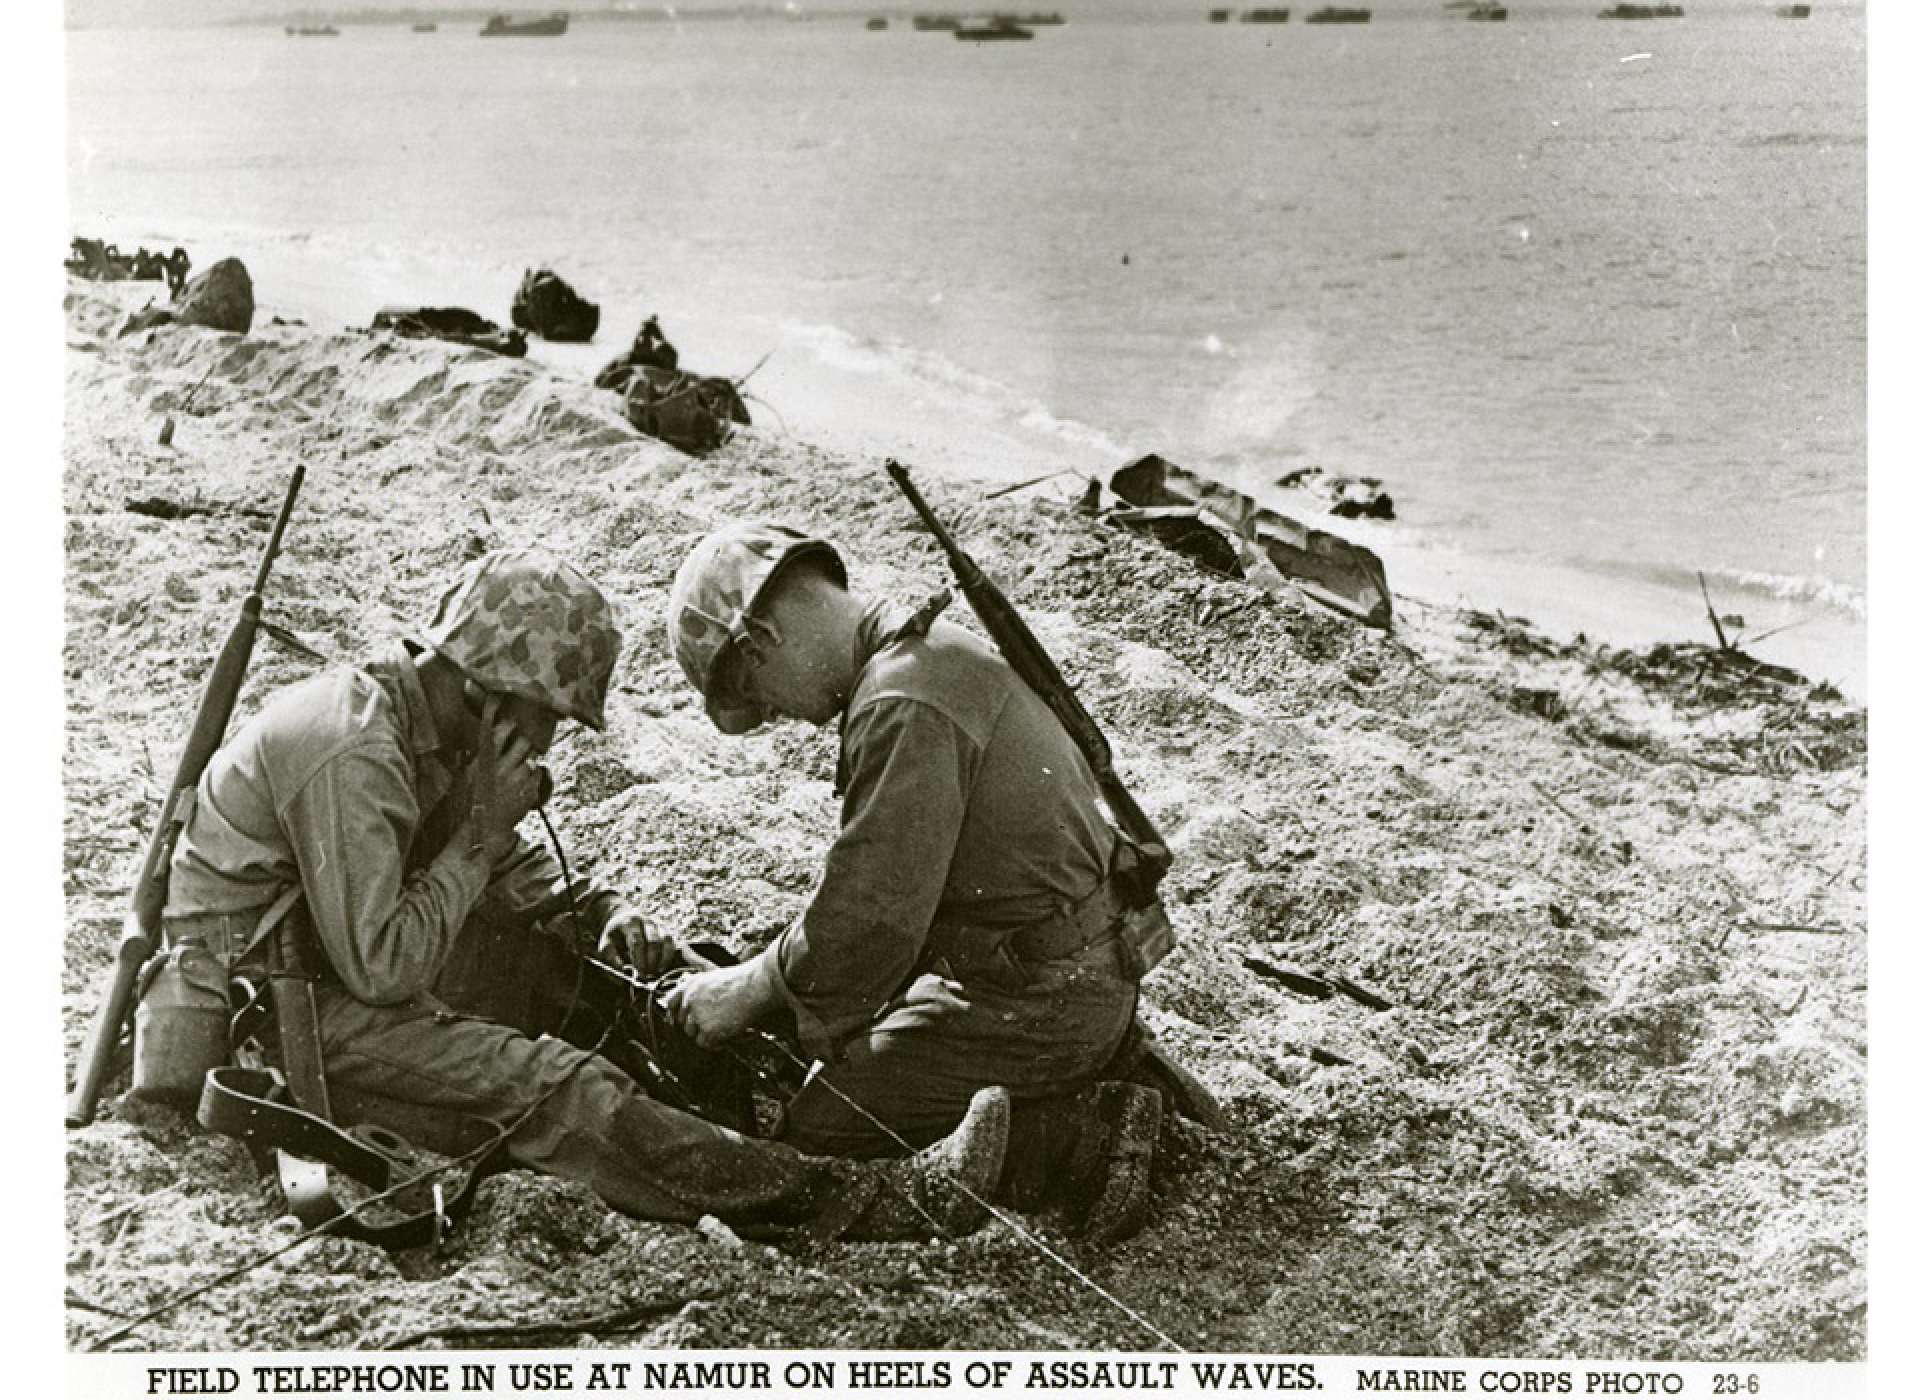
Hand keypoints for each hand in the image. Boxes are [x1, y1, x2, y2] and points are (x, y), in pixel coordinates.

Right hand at [465, 699, 547, 860]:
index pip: (497, 732)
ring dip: (529, 759)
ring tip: (522, 766)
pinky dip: (533, 775)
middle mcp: (501, 768)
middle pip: (523, 742)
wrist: (483, 830)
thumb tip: (480, 740)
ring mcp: (517, 779)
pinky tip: (524, 782)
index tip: (510, 720)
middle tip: (522, 744)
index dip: (506, 723)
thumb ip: (475, 758)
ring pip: (533, 757)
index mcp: (484, 762)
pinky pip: (538, 773)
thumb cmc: (472, 803)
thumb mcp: (468, 777)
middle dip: (524, 742)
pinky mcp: (529, 790)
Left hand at [596, 907, 715, 978]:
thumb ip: (611, 955)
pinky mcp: (667, 930)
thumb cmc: (615, 934)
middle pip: (654, 941)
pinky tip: (665, 967)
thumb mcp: (607, 942)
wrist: (624, 917)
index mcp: (630, 922)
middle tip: (648, 975)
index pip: (637, 941)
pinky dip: (671, 956)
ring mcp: (659, 924)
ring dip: (664, 959)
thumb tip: (622, 969)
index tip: (639, 974)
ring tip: (658, 972)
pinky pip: (673, 942)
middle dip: (652, 961)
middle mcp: (647, 920)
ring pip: (667, 940)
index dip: (639, 959)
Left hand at [662, 961, 772, 1048]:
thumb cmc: (741, 980)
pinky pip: (705, 1044)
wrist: (755, 986)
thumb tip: (693, 1001)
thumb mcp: (714, 976)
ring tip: (721, 1029)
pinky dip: (714, 1044)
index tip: (678, 1019)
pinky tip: (723, 1039)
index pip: (670, 1003)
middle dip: (695, 1026)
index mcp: (690, 986)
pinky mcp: (708, 1030)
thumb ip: (699, 989)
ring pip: (692, 1034)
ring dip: (705, 1035)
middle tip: (711, 1025)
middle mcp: (689, 1000)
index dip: (675, 1013)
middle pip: (682, 1022)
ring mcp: (697, 1016)